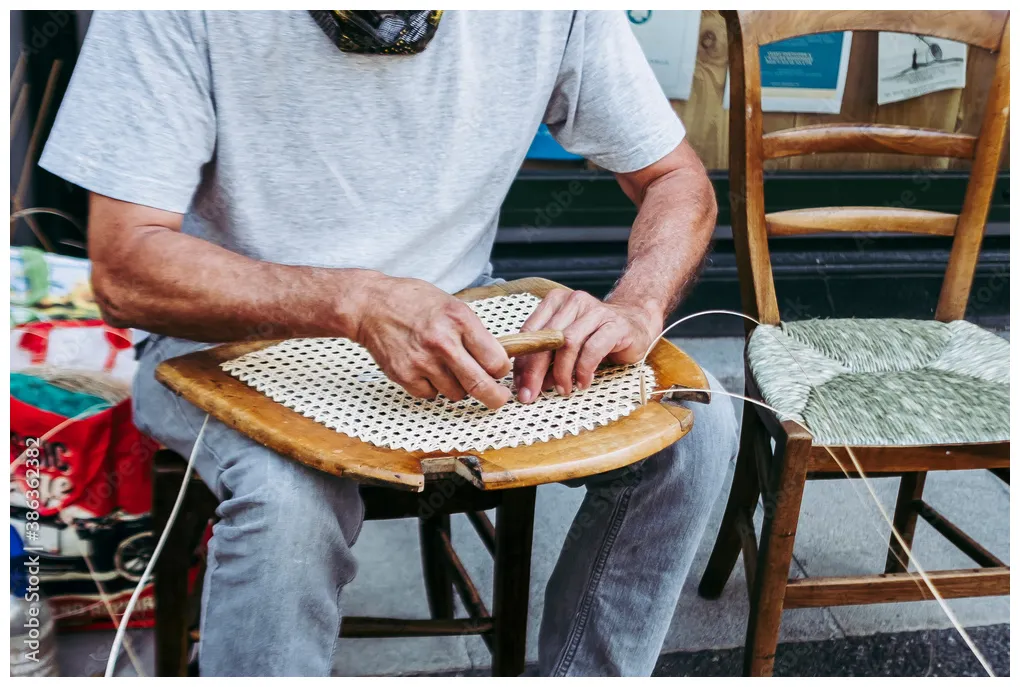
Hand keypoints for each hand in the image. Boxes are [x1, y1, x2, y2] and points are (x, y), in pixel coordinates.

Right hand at [351, 274, 511, 408]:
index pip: (495, 360)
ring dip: (459, 387)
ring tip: (448, 368)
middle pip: (480, 385)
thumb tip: (496, 359)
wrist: (370, 306)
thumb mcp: (452, 304)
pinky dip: (433, 388)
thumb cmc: (412, 302)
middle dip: (495, 397)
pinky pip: (431, 395)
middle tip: (498, 398)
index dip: (502, 369)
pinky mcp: (405, 376)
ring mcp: (422, 362)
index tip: (500, 371)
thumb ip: (473, 332)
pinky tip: (427, 369)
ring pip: (456, 394)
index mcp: (459, 320)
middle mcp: (442, 342)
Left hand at [512, 288, 661, 403]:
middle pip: (546, 338)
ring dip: (561, 372)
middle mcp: (574, 302)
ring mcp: (596, 311)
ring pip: (567, 343)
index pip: (530, 331)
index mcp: (556, 302)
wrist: (636, 323)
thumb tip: (529, 383)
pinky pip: (593, 349)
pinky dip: (584, 370)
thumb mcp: (567, 346)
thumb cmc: (597, 336)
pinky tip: (583, 382)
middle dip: (535, 370)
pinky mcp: (615, 325)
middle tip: (531, 393)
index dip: (522, 361)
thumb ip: (548, 359)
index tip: (519, 384)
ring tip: (563, 389)